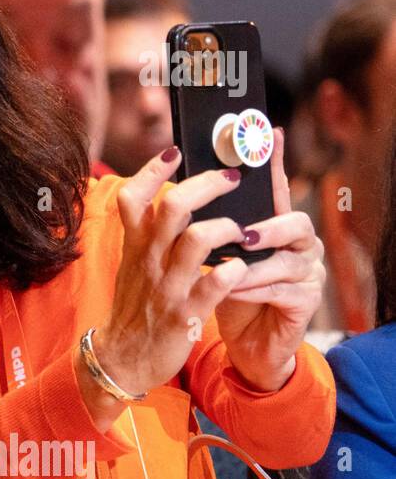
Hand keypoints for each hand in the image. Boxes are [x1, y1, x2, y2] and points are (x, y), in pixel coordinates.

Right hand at [93, 145, 249, 402]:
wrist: (121, 359)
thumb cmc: (135, 306)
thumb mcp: (132, 263)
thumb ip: (146, 231)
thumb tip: (167, 195)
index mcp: (135, 245)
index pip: (133, 196)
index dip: (152, 170)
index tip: (175, 152)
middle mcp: (149, 260)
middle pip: (174, 206)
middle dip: (209, 185)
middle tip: (231, 179)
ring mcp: (168, 286)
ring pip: (197, 239)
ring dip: (226, 227)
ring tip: (241, 230)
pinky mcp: (186, 314)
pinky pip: (215, 284)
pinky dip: (234, 271)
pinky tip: (241, 268)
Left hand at [213, 128, 323, 390]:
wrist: (244, 343)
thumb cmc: (223, 293)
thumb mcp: (208, 255)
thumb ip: (201, 223)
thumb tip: (174, 185)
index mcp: (271, 225)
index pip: (274, 189)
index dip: (274, 162)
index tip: (269, 135)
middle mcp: (296, 244)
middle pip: (295, 221)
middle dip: (265, 227)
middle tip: (239, 234)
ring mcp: (305, 273)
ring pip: (286, 260)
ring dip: (249, 266)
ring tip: (222, 269)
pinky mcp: (304, 303)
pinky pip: (280, 291)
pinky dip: (250, 290)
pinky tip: (229, 292)